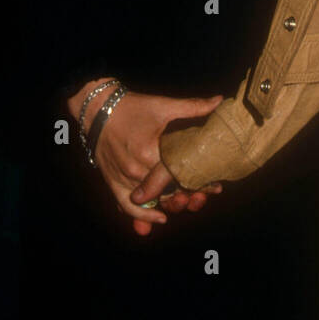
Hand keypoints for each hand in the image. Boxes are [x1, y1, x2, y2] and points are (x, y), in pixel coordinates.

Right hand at [67, 81, 221, 228]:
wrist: (99, 110)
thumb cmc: (133, 107)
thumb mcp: (164, 105)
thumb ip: (193, 107)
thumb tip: (219, 101)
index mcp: (151, 152)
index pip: (181, 176)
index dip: (200, 184)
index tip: (215, 186)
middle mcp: (136, 170)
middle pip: (169, 192)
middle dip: (189, 195)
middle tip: (203, 194)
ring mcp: (124, 179)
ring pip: (153, 201)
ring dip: (172, 204)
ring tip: (188, 202)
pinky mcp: (113, 183)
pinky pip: (127, 206)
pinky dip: (143, 215)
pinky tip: (160, 218)